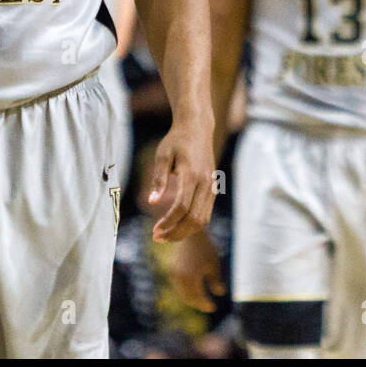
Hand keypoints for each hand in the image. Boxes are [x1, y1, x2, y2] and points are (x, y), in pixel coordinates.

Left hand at [147, 120, 214, 241]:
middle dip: (176, 232)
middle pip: (194, 218)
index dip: (168, 222)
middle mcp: (205, 182)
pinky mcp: (213, 188)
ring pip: (202, 219)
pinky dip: (192, 224)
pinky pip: (205, 213)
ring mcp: (211, 186)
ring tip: (166, 235)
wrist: (197, 128)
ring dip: (184, 231)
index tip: (154, 230)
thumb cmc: (176, 141)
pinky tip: (177, 225)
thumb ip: (158, 179)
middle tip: (157, 238)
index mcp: (191, 174)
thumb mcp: (163, 156)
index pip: (182, 207)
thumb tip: (152, 202)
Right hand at [168, 229, 224, 311]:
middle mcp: (180, 279)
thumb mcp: (213, 264)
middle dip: (198, 303)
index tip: (213, 308)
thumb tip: (220, 293)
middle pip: (188, 298)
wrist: (187, 232)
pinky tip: (193, 290)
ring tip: (201, 300)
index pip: (198, 298)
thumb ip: (215, 280)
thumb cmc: (204, 247)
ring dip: (191, 298)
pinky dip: (185, 291)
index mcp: (191, 278)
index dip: (206, 305)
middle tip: (208, 306)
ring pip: (182, 293)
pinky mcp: (171, 270)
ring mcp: (174, 274)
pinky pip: (178, 286)